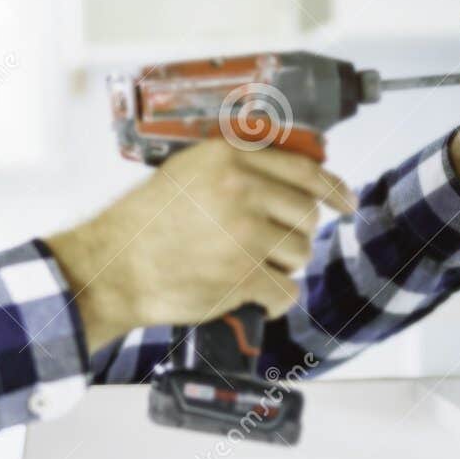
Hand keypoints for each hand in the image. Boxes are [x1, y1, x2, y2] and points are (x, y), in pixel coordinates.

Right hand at [46, 139, 355, 351]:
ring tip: (246, 269)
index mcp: (229, 158)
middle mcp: (241, 190)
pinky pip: (286, 291)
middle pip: (307, 216)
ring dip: (282, 268)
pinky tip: (253, 297)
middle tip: (268, 247)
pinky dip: (274, 300)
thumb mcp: (188, 173)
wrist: (114, 267)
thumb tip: (289, 179)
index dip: (333, 188)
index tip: (346, 203)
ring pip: (300, 254)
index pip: (303, 169)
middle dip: (294, 236)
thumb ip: (236, 168)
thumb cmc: (144, 223)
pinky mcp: (243, 276)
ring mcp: (245, 234)